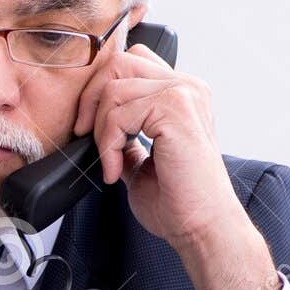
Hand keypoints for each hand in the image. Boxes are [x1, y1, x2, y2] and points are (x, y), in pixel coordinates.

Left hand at [72, 46, 279, 289]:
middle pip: (119, 62)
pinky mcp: (176, 109)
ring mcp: (184, 94)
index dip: (102, 89)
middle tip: (87, 137)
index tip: (91, 129)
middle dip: (92, 99)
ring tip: (110, 162)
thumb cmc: (180, 202)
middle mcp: (188, 87)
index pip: (130, 61)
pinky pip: (119, 111)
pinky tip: (117, 170)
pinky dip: (108, 143)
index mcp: (184, 94)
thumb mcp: (143, 161)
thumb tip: (98, 129)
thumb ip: (126, 137)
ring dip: (101, 129)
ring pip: (114, 87)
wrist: (202, 228)